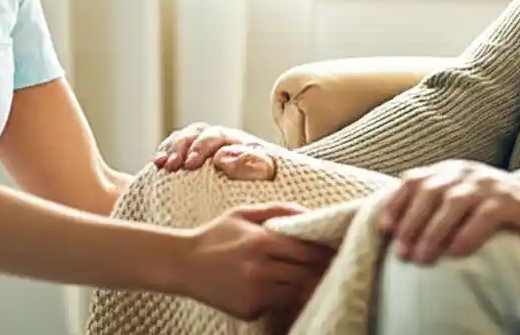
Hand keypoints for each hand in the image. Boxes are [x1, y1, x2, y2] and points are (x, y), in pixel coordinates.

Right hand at [154, 122, 269, 171]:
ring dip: (171, 150)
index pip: (215, 136)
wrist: (266, 186)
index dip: (201, 147)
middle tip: (174, 166)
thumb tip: (222, 157)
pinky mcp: (195, 158)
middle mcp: (219, 140)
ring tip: (162, 164)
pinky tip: (158, 164)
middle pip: (195, 134)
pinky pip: (177, 148)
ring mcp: (206, 148)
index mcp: (237, 140)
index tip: (191, 164)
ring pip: (184, 139)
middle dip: (182, 148)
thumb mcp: (266, 171)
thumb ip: (252, 164)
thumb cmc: (265, 179)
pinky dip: (166, 153)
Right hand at [181, 203, 333, 320]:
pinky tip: (278, 288)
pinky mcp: (249, 310)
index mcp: (261, 242)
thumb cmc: (216, 235)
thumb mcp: (243, 213)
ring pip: (296, 293)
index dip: (326, 252)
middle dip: (321, 271)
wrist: (183, 264)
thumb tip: (310, 212)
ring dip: (306, 286)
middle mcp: (260, 270)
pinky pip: (276, 305)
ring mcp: (254, 293)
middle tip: (332, 266)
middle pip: (307, 275)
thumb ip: (278, 209)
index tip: (336, 249)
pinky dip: (281, 298)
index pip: (308, 251)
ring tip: (313, 278)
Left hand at [380, 160, 519, 264]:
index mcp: (448, 170)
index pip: (413, 180)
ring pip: (454, 202)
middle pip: (430, 191)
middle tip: (402, 254)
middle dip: (411, 223)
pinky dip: (467, 234)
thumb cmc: (491, 210)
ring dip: (434, 232)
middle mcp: (465, 172)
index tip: (385, 230)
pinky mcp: (510, 200)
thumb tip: (395, 234)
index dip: (396, 203)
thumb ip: (433, 207)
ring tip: (423, 259)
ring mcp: (488, 183)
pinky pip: (485, 215)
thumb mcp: (460, 201)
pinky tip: (456, 253)